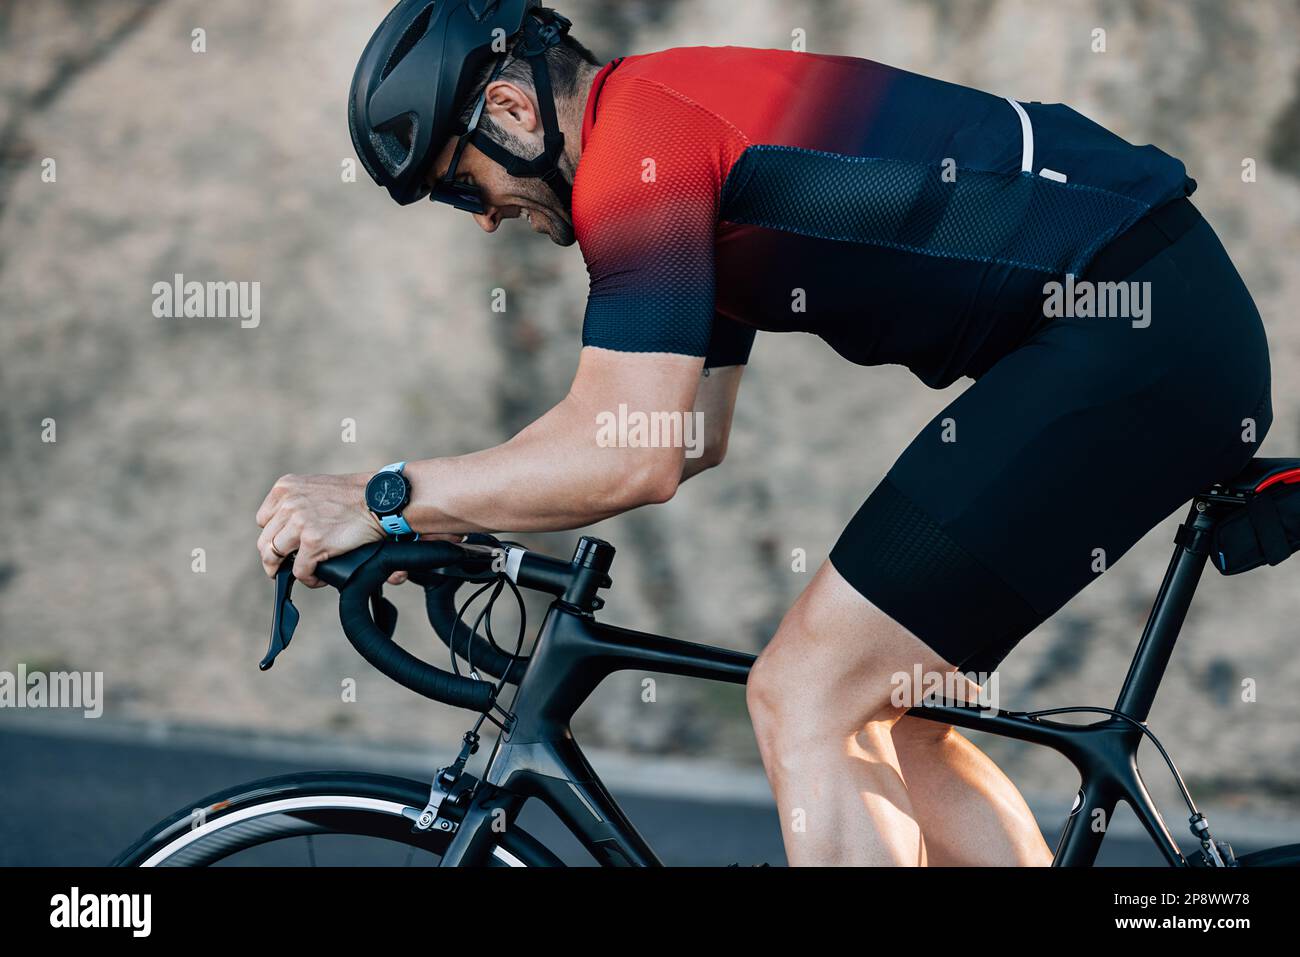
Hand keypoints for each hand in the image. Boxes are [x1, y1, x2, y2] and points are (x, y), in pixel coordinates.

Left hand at [256, 472, 383, 585]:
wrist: (381, 498)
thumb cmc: (358, 493)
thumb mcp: (318, 487)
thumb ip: (300, 503)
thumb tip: (291, 529)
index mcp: (285, 487)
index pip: (264, 520)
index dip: (275, 535)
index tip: (285, 544)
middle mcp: (288, 503)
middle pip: (265, 540)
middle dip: (274, 556)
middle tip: (286, 566)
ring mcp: (299, 523)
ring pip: (275, 557)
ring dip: (286, 569)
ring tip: (303, 572)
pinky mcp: (313, 542)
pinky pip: (299, 571)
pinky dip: (309, 579)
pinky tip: (319, 578)